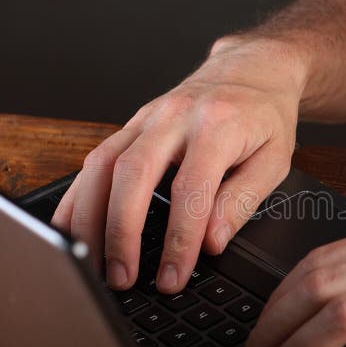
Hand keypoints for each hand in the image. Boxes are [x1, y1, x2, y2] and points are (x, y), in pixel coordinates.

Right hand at [51, 36, 307, 292]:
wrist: (251, 69)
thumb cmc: (265, 116)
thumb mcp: (274, 159)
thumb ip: (242, 200)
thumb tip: (212, 242)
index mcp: (218, 124)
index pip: (192, 190)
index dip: (180, 238)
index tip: (172, 276)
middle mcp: (175, 116)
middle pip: (133, 174)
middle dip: (122, 231)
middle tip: (121, 277)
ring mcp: (147, 117)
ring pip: (102, 165)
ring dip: (90, 218)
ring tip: (90, 262)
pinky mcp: (131, 124)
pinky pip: (95, 159)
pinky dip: (79, 196)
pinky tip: (71, 227)